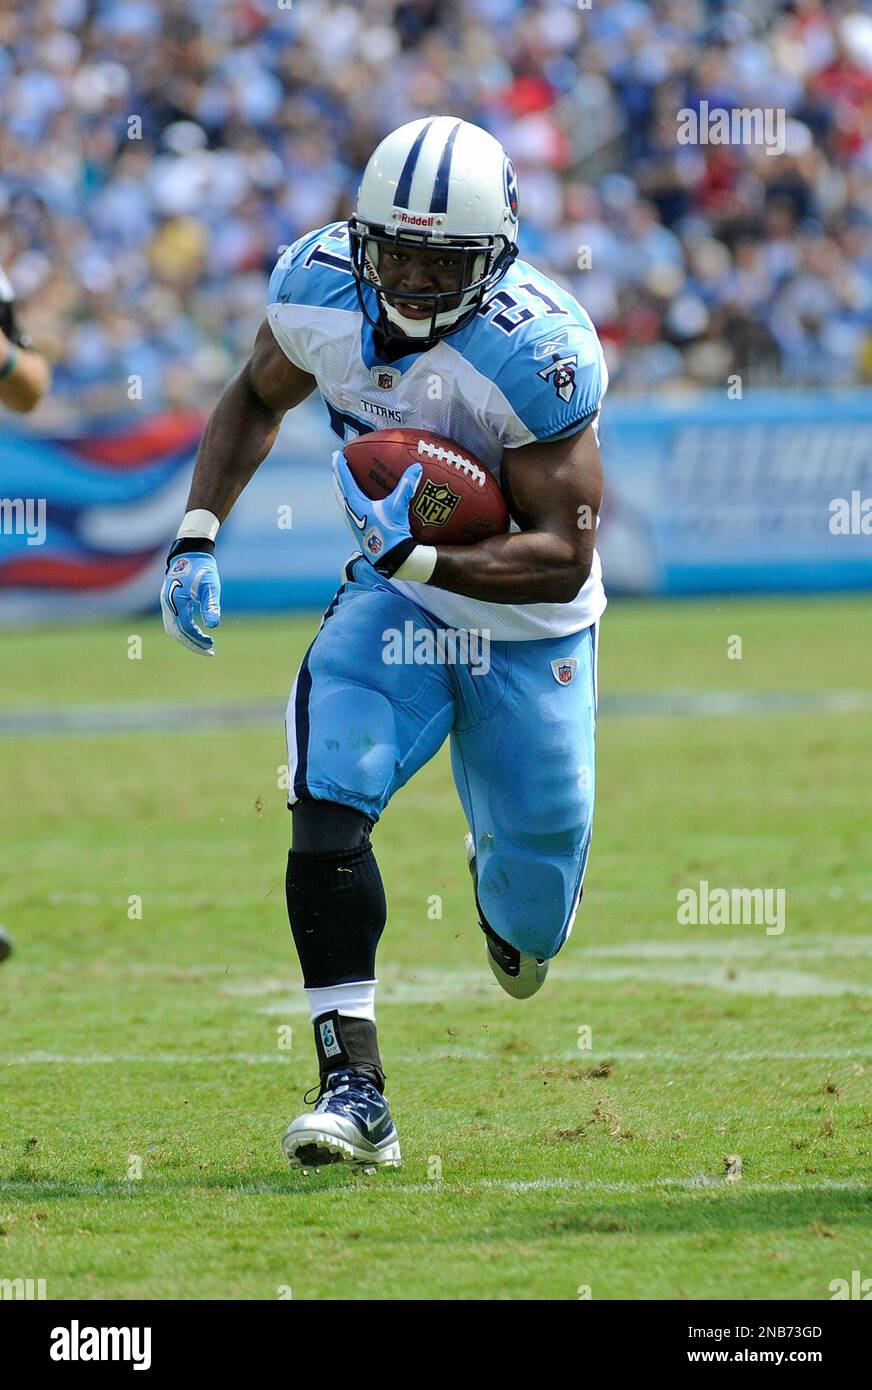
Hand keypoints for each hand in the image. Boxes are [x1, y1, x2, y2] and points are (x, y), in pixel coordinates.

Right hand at [160, 542, 220, 655]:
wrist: (191, 552)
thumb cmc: (203, 569)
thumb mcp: (211, 587)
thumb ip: (211, 606)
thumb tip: (214, 626)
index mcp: (175, 601)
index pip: (185, 629)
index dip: (198, 640)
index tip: (212, 646)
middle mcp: (167, 604)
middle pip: (176, 633)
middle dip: (192, 644)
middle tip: (209, 651)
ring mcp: (166, 603)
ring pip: (173, 629)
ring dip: (187, 638)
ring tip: (205, 644)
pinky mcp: (169, 601)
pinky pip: (174, 622)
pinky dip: (185, 630)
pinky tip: (198, 631)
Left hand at [331, 449, 421, 576]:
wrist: (391, 558)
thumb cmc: (392, 532)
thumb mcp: (398, 507)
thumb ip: (406, 486)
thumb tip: (417, 467)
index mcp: (355, 504)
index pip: (344, 480)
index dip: (340, 466)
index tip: (336, 454)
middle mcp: (350, 513)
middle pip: (339, 490)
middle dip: (337, 477)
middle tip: (336, 465)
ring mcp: (352, 524)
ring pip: (342, 502)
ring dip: (341, 491)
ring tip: (342, 484)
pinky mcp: (357, 532)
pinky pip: (348, 512)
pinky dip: (348, 503)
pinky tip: (355, 506)